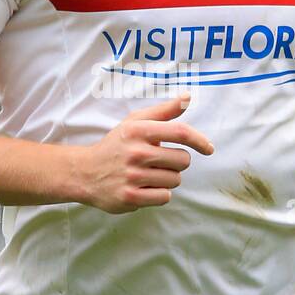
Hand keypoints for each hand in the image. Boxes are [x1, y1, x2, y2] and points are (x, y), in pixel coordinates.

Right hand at [74, 95, 214, 213]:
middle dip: (176, 162)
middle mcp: (135, 152)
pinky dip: (159, 194)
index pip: (180, 132)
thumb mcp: (135, 123)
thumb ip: (163, 111)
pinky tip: (145, 187)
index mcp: (138, 130)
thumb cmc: (116, 145)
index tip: (208, 148)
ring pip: (175, 180)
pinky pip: (165, 197)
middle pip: (183, 160)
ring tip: (149, 175)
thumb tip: (188, 97)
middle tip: (158, 161)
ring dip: (167, 179)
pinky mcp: (130, 197)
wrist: (85, 172)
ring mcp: (132, 176)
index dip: (199, 140)